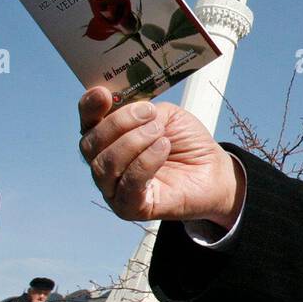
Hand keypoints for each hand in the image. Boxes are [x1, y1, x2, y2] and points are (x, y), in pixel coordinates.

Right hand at [77, 86, 243, 226]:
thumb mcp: (168, 116)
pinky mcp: (131, 208)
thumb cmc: (188, 144)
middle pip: (90, 144)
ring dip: (133, 143)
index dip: (89, 107)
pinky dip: (144, 162)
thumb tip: (133, 113)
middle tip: (149, 114)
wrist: (214, 173)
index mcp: (109, 139)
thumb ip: (145, 112)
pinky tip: (163, 148)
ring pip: (104, 165)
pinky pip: (127, 185)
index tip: (103, 93)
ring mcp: (115, 189)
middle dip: (118, 124)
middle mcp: (105, 164)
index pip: (88, 123)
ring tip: (160, 133)